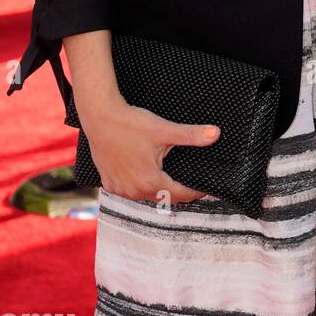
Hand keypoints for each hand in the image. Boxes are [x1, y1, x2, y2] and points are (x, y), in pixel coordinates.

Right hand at [80, 96, 220, 204]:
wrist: (100, 118)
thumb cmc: (131, 124)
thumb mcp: (164, 130)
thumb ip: (191, 135)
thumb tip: (216, 134)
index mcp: (150, 182)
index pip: (180, 195)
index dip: (196, 192)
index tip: (207, 187)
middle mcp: (134, 191)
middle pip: (164, 198)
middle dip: (180, 192)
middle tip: (193, 182)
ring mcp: (120, 189)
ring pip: (147, 196)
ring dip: (160, 190)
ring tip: (173, 179)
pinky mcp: (110, 183)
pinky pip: (131, 191)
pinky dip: (141, 186)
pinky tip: (147, 176)